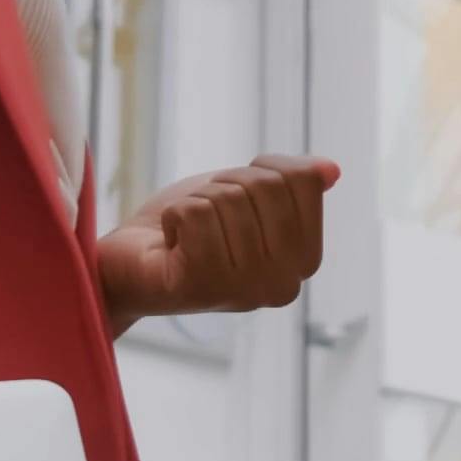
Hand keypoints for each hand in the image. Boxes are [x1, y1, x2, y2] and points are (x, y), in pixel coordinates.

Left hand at [97, 156, 339, 322]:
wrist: (129, 266)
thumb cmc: (190, 229)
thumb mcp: (246, 196)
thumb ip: (290, 184)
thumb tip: (331, 170)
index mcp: (304, 261)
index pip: (301, 180)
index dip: (257, 171)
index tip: (232, 198)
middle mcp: (284, 284)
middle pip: (264, 186)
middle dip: (224, 187)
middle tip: (203, 219)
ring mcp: (245, 290)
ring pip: (226, 199)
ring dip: (195, 204)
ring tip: (185, 236)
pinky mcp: (202, 286)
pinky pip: (194, 214)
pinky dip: (173, 217)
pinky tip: (170, 246)